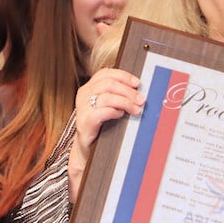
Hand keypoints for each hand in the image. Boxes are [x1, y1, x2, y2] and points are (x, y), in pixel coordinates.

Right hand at [69, 70, 143, 200]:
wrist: (87, 148)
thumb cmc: (100, 126)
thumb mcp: (107, 106)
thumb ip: (117, 96)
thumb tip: (139, 91)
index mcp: (89, 88)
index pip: (105, 73)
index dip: (123, 76)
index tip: (138, 83)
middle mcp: (83, 95)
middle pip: (107, 84)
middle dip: (128, 91)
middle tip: (141, 99)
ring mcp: (82, 108)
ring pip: (106, 96)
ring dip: (125, 102)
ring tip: (136, 109)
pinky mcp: (84, 122)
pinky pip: (101, 112)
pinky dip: (114, 111)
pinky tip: (121, 115)